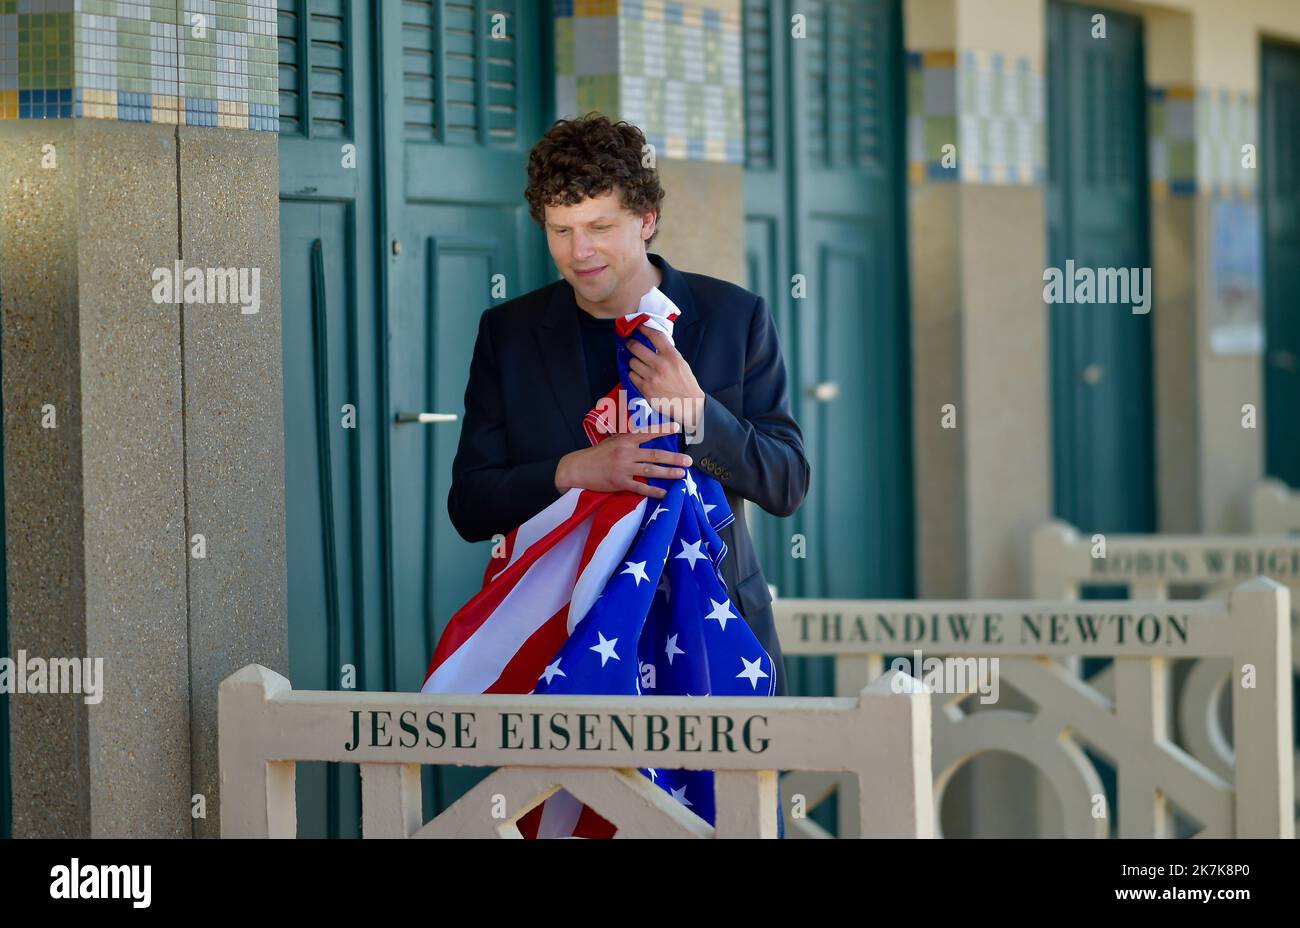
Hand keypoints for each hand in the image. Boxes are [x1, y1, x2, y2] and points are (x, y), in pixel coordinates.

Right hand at [554, 421, 692, 499]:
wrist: (578, 468)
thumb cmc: (596, 454)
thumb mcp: (612, 441)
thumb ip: (629, 440)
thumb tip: (646, 437)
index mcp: (625, 440)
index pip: (648, 433)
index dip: (663, 430)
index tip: (678, 428)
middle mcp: (626, 452)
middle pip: (655, 455)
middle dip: (674, 458)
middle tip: (689, 460)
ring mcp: (623, 468)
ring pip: (651, 470)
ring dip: (668, 473)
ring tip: (682, 475)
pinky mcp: (620, 482)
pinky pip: (640, 487)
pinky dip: (653, 491)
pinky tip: (664, 492)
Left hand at [624, 327, 706, 431]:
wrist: (688, 404)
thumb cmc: (685, 383)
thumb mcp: (681, 362)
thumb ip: (668, 352)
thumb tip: (653, 341)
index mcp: (672, 356)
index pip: (655, 336)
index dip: (644, 328)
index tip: (639, 326)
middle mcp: (661, 365)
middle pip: (637, 347)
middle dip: (632, 344)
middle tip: (631, 345)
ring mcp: (652, 377)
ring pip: (632, 362)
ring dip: (634, 362)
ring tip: (640, 364)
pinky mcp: (645, 389)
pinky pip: (631, 376)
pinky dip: (634, 375)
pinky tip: (640, 376)